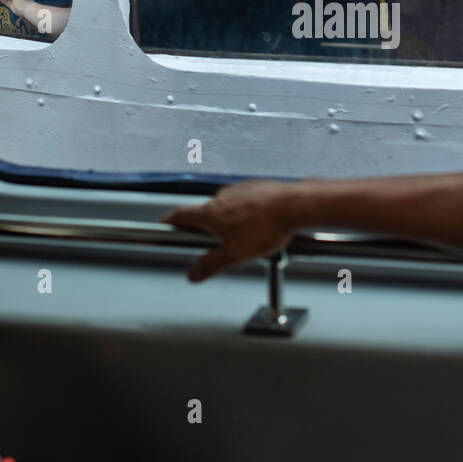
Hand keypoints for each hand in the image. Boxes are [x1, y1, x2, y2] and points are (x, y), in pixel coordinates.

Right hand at [164, 180, 305, 281]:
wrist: (296, 204)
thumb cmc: (268, 225)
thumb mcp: (235, 254)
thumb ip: (211, 264)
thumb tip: (194, 273)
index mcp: (211, 212)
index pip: (180, 215)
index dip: (170, 222)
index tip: (165, 225)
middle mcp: (223, 197)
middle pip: (205, 214)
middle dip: (208, 230)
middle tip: (217, 246)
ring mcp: (240, 190)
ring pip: (228, 209)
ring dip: (231, 223)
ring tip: (249, 240)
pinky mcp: (257, 188)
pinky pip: (246, 204)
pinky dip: (249, 215)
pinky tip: (263, 228)